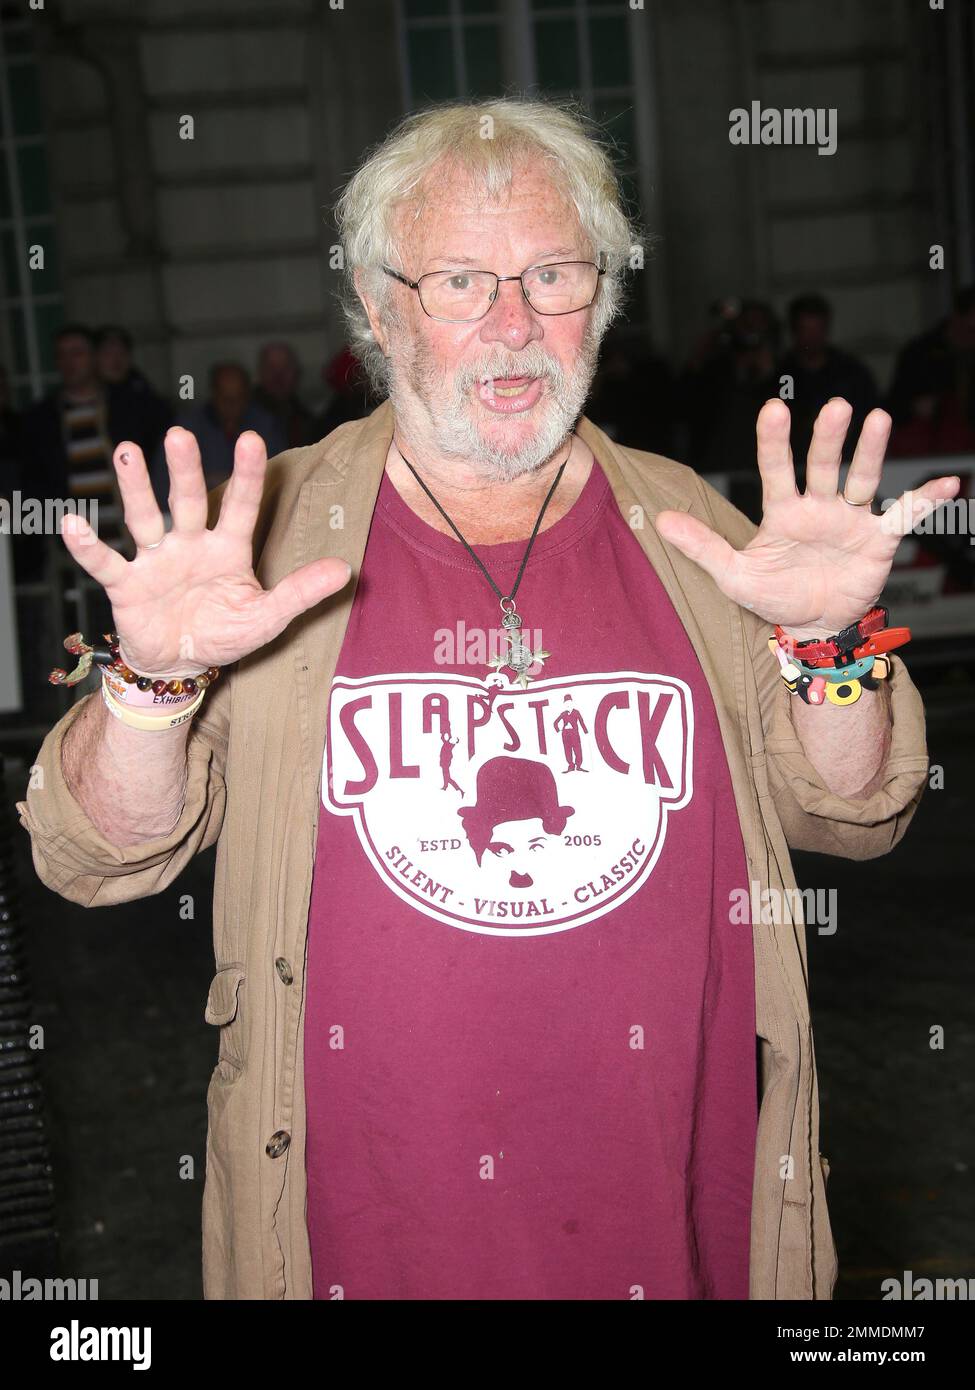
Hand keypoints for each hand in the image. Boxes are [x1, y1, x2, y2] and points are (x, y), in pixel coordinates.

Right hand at [59, 427, 351, 676]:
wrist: (180, 665)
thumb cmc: (224, 634)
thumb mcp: (267, 618)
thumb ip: (301, 593)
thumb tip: (345, 572)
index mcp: (227, 548)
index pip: (242, 506)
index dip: (247, 475)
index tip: (251, 438)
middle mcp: (190, 545)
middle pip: (189, 502)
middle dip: (184, 471)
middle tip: (179, 435)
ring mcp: (155, 561)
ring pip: (144, 518)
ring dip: (134, 488)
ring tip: (125, 452)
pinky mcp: (126, 585)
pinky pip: (105, 562)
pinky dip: (88, 546)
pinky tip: (72, 523)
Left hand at [654, 397, 960, 638]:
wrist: (812, 627)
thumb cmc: (773, 595)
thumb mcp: (733, 576)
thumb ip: (701, 546)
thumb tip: (659, 522)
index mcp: (782, 510)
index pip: (776, 468)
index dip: (774, 441)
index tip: (773, 408)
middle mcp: (818, 505)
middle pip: (823, 464)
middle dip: (828, 437)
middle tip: (835, 407)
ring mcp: (850, 519)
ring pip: (862, 478)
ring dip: (870, 450)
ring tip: (878, 418)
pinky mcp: (877, 540)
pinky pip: (904, 515)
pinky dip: (925, 500)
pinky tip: (947, 482)